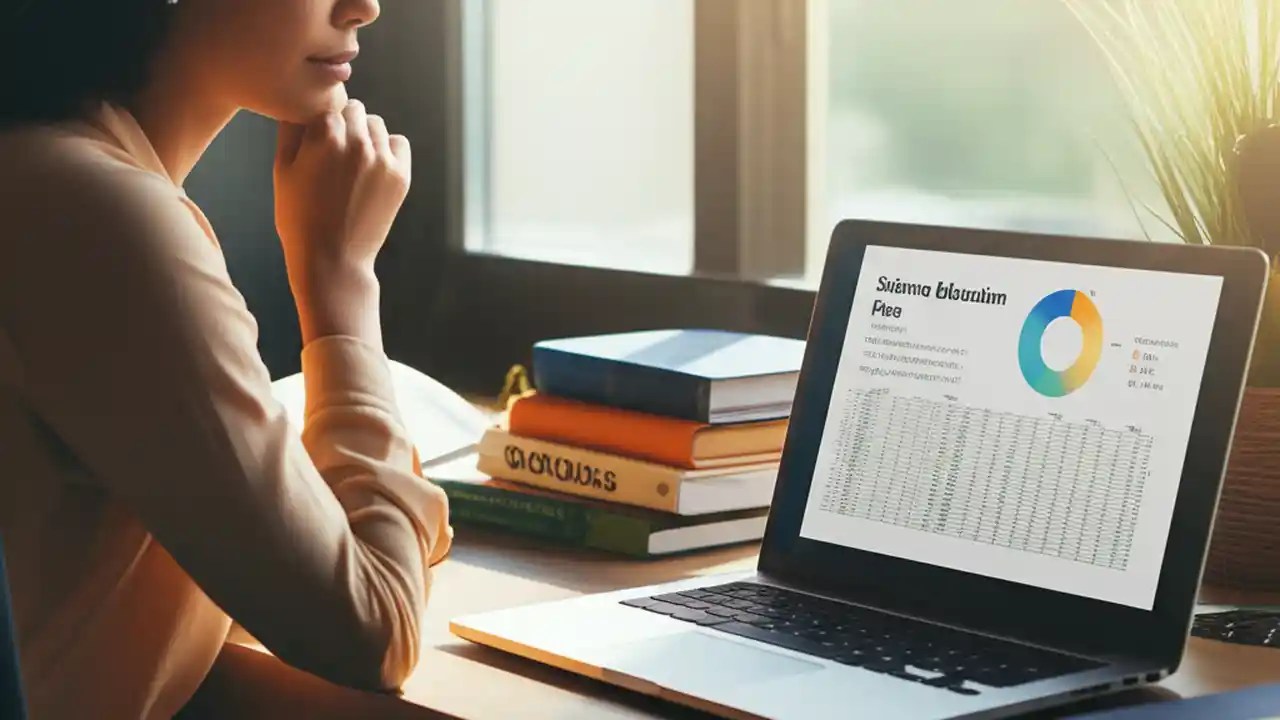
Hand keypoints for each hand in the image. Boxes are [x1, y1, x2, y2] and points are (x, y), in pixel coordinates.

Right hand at [274, 100, 411, 345]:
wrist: (332, 260)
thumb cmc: (299, 217)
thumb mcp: (282, 170)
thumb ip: (291, 129)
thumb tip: (300, 102)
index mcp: (323, 134)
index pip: (326, 103)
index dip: (320, 120)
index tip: (316, 138)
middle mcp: (356, 140)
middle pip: (353, 109)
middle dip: (343, 124)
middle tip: (333, 152)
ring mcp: (381, 158)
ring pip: (375, 124)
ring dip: (365, 135)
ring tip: (351, 164)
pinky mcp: (400, 175)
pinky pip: (398, 143)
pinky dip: (388, 150)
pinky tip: (373, 167)